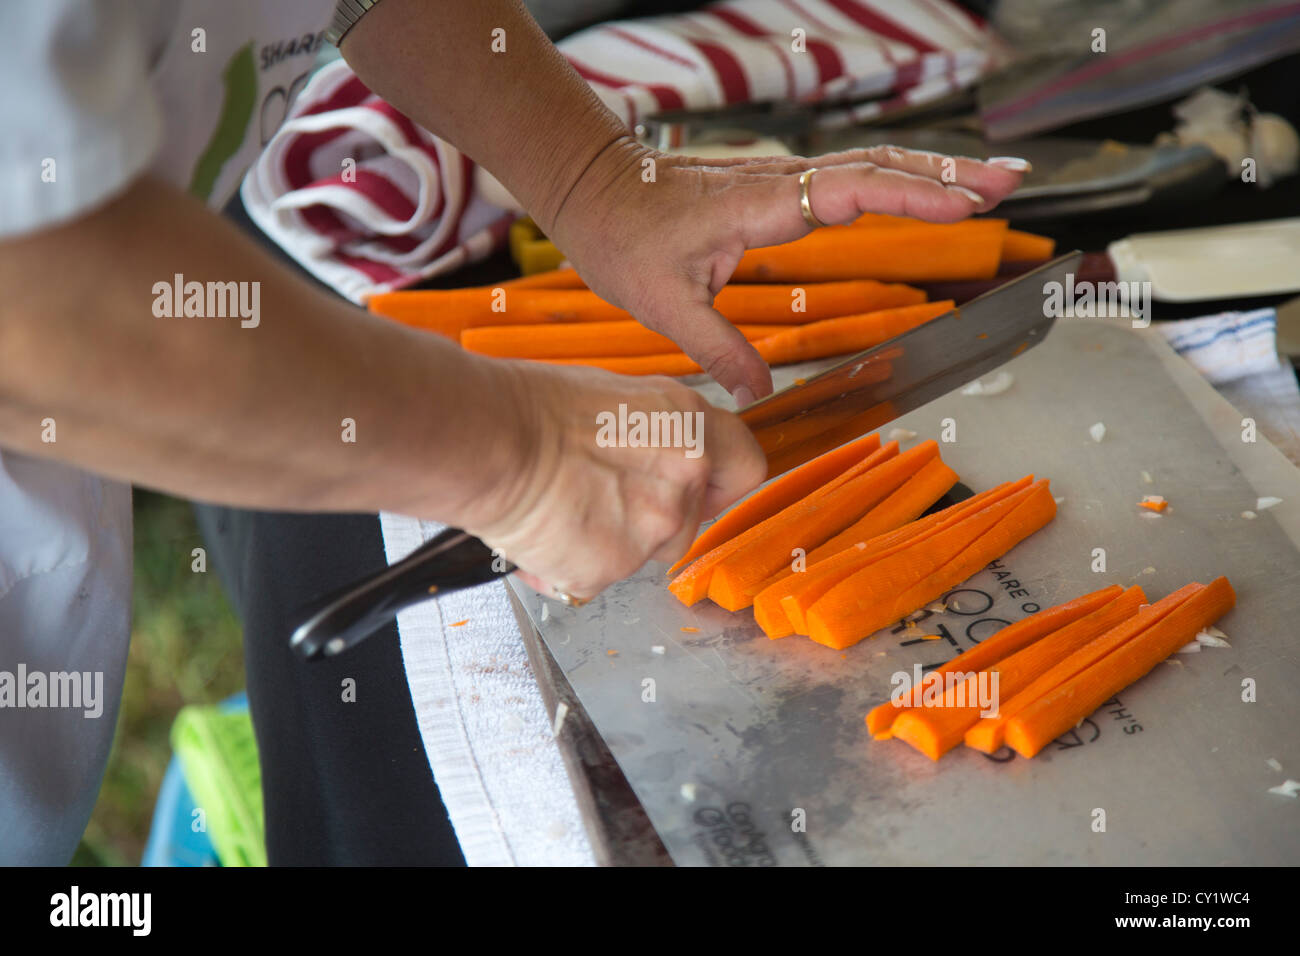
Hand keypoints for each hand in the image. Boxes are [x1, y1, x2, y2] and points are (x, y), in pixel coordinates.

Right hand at [459, 359, 766, 599]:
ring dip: (612, 541)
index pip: (747, 466)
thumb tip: (664, 451)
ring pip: (644, 554)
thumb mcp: (620, 396)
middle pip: (691, 522)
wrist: (487, 441)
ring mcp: (649, 532)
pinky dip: (570, 565)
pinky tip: (545, 533)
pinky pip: (596, 579)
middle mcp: (683, 480)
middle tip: (602, 494)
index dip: (721, 482)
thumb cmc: (533, 407)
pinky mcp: (608, 571)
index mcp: (690, 427)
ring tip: (566, 507)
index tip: (703, 486)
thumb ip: (659, 431)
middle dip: (652, 519)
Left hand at [545, 138, 1028, 403]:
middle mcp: (779, 184)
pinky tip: (923, 192)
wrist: (592, 189)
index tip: (964, 206)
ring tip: (992, 183)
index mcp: (759, 205)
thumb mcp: (663, 302)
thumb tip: (755, 396)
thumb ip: (715, 349)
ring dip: (931, 172)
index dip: (912, 197)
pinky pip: (849, 177)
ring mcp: (781, 181)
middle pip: (878, 168)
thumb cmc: (621, 236)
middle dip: (947, 176)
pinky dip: (895, 181)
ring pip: (870, 166)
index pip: (852, 191)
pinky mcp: (777, 189)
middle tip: (1012, 183)